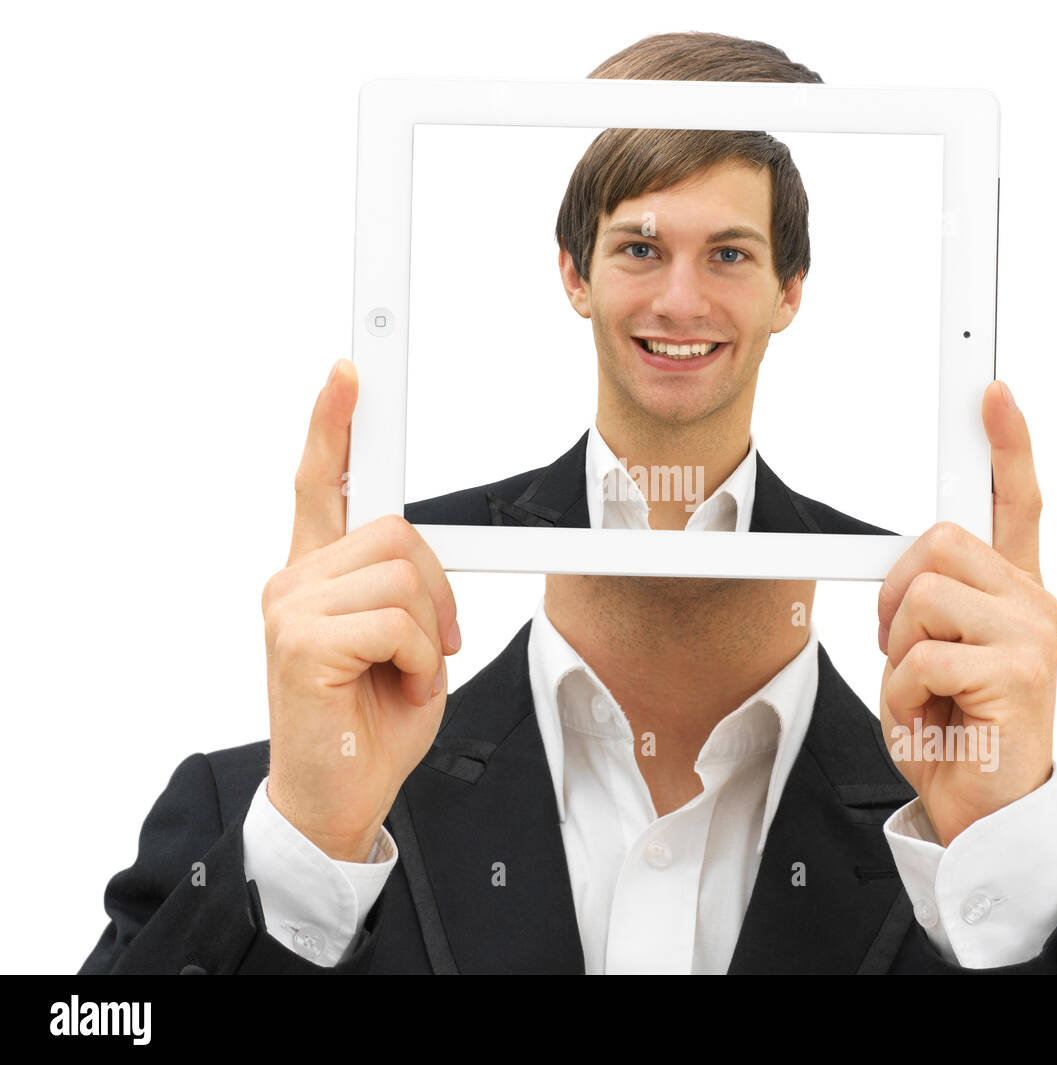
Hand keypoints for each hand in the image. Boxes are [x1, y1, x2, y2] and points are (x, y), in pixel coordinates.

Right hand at [261, 359, 459, 860]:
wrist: (340, 797)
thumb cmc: (371, 720)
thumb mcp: (405, 641)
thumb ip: (402, 588)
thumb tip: (415, 555)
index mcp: (316, 576)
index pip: (321, 485)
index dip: (333, 426)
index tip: (348, 374)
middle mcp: (292, 581)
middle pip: (396, 532)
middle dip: (437, 590)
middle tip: (433, 645)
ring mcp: (288, 608)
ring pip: (403, 574)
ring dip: (429, 633)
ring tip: (404, 674)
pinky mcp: (298, 641)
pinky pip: (397, 619)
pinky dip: (420, 658)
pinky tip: (396, 687)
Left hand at [876, 381, 1056, 845]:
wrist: (980, 807)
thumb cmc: (954, 728)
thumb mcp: (932, 653)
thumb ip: (933, 602)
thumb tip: (913, 565)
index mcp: (1013, 593)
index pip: (1014, 503)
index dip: (1005, 446)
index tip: (992, 393)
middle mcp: (1034, 602)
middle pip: (938, 541)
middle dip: (895, 594)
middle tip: (902, 648)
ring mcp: (1033, 633)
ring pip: (923, 592)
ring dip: (898, 649)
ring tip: (926, 692)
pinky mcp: (1021, 669)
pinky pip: (922, 652)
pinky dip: (904, 691)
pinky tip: (934, 716)